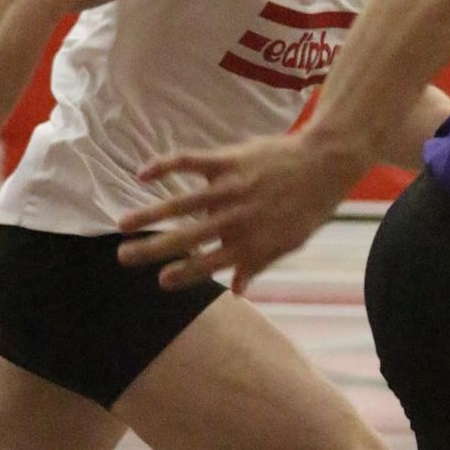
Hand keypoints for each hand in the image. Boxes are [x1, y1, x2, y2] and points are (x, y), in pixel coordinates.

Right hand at [116, 132, 360, 293]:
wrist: (326, 162)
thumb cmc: (309, 206)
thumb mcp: (289, 242)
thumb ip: (259, 264)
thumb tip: (237, 289)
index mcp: (252, 242)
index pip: (209, 264)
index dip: (184, 275)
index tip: (160, 281)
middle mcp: (237, 218)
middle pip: (187, 238)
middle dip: (153, 250)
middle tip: (123, 258)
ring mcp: (231, 187)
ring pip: (181, 203)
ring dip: (149, 214)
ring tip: (123, 224)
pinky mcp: (228, 160)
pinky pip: (189, 162)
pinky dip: (164, 166)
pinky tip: (142, 174)